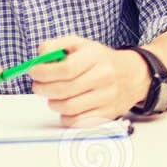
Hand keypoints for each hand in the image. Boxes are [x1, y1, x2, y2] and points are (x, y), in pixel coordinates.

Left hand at [27, 35, 150, 126]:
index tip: (33, 71)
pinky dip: (64, 116)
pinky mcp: (107, 114)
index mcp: (96, 57)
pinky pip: (76, 121)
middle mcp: (104, 77)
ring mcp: (107, 97)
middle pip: (64, 90)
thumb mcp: (80, 44)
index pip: (65, 69)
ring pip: (68, 108)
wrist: (133, 74)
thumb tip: (38, 58)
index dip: (43, 72)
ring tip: (53, 96)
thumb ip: (56, 45)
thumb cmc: (100, 60)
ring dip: (52, 103)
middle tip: (38, 86)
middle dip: (42, 89)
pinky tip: (66, 106)